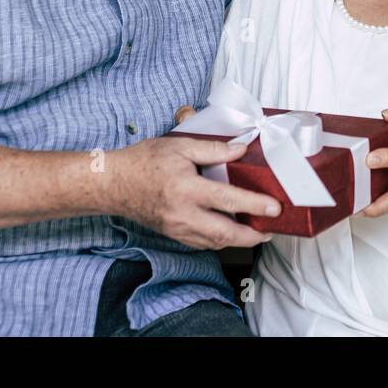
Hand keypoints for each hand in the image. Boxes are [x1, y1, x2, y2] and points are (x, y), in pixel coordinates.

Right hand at [108, 133, 278, 249]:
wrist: (113, 183)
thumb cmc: (144, 161)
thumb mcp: (179, 145)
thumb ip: (212, 148)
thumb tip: (241, 150)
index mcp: (186, 189)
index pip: (228, 200)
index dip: (254, 205)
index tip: (274, 207)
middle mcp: (182, 214)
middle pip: (224, 233)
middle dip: (252, 236)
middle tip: (270, 230)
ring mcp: (177, 228)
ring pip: (214, 242)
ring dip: (238, 240)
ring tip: (256, 231)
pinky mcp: (173, 234)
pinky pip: (201, 243)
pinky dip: (219, 239)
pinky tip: (230, 231)